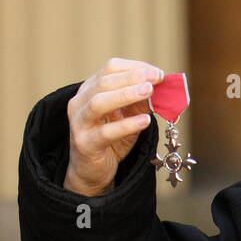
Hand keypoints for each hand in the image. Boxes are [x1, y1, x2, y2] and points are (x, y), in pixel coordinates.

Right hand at [63, 57, 164, 195]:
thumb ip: (140, 103)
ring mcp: (80, 123)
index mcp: (89, 90)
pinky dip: (126, 125)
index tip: (157, 73)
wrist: (92, 172)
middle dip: (132, 78)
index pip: (109, 69)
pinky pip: (106, 132)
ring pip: (99, 102)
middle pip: (104, 82)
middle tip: (155, 79)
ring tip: (148, 92)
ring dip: (126, 95)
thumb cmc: (111, 141)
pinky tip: (144, 120)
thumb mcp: (128, 117)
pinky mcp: (86, 144)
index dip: (134, 68)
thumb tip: (161, 88)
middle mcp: (80, 103)